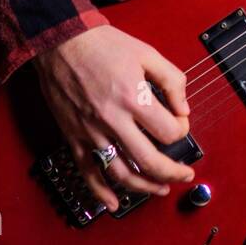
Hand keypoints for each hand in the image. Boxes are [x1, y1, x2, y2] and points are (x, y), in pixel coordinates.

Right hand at [31, 28, 194, 212]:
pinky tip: (114, 203)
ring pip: (122, 174)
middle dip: (173, 172)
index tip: (180, 122)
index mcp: (135, 98)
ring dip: (146, 186)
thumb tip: (183, 108)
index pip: (170, 131)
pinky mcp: (75, 138)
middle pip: (150, 161)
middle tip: (184, 173)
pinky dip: (101, 193)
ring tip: (160, 188)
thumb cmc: (102, 45)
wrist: (61, 42)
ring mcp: (92, 132)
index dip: (182, 129)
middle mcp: (114, 120)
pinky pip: (88, 173)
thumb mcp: (147, 53)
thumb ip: (172, 79)